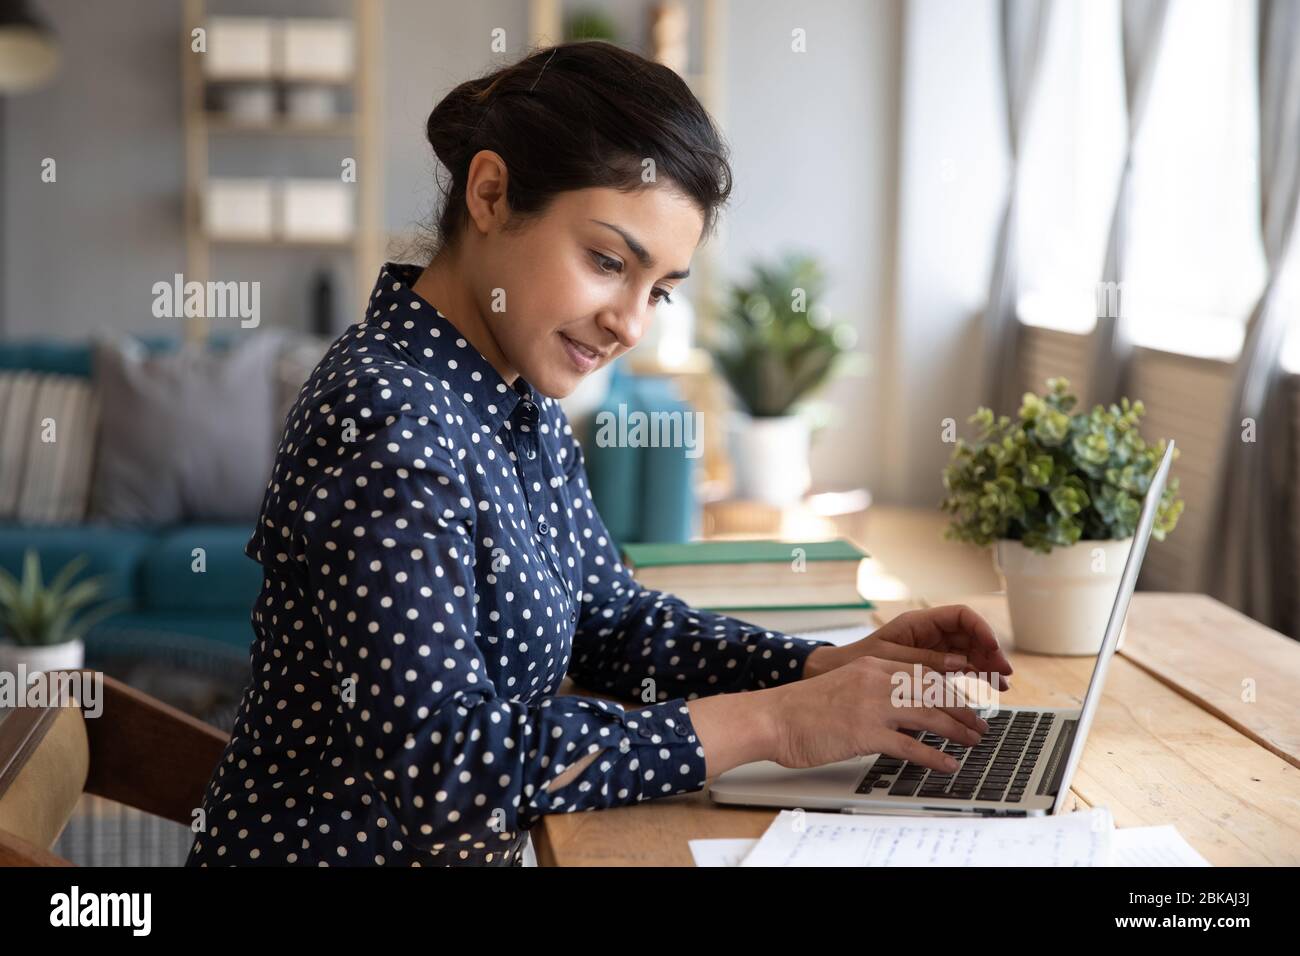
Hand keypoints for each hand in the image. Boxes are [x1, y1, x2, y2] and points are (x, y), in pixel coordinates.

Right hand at [765, 656, 989, 771]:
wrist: (773, 718)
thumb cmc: (802, 707)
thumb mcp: (843, 685)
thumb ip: (871, 689)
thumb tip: (899, 707)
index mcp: (871, 666)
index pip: (922, 671)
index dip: (949, 686)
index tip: (965, 697)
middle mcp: (876, 680)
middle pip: (933, 691)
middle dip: (961, 708)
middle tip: (978, 723)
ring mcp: (872, 706)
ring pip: (929, 714)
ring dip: (957, 729)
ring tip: (973, 741)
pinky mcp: (866, 733)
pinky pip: (911, 746)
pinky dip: (934, 757)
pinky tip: (948, 764)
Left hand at [803, 604, 1011, 690]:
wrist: (834, 674)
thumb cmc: (856, 661)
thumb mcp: (890, 660)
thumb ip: (925, 661)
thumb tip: (961, 663)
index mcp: (918, 623)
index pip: (961, 616)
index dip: (981, 629)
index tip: (992, 648)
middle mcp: (928, 633)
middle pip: (970, 635)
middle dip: (989, 651)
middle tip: (1003, 673)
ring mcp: (931, 649)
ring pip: (969, 652)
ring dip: (987, 666)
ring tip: (1002, 685)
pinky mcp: (930, 667)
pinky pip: (959, 667)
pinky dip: (975, 677)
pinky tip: (988, 688)